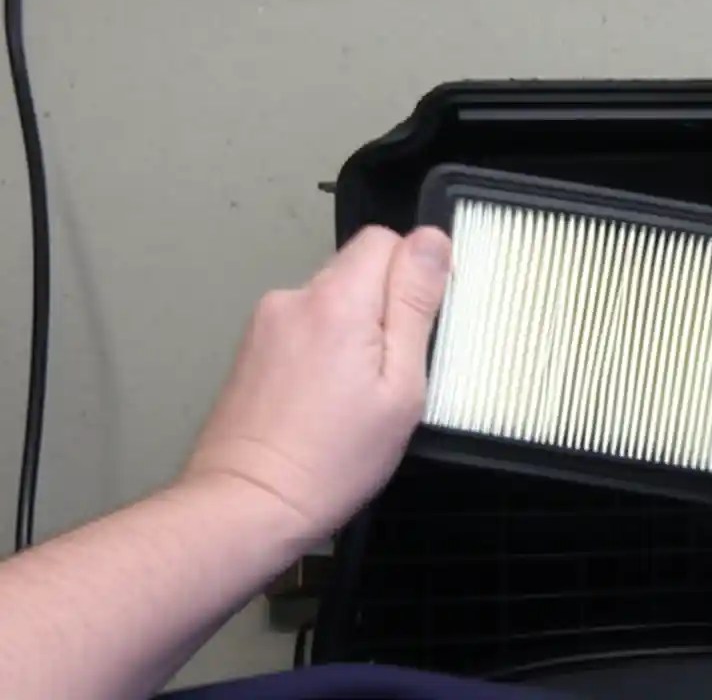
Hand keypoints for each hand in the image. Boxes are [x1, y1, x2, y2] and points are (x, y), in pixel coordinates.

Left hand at [185, 226, 451, 538]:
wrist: (247, 504)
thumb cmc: (332, 459)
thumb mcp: (400, 387)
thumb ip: (415, 306)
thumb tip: (431, 241)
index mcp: (338, 301)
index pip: (387, 239)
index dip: (415, 274)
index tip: (423, 325)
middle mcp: (294, 298)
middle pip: (357, 267)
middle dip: (385, 305)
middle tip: (395, 369)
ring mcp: (266, 322)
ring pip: (332, 299)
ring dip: (354, 328)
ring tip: (358, 391)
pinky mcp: (252, 348)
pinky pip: (305, 325)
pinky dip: (325, 348)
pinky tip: (328, 398)